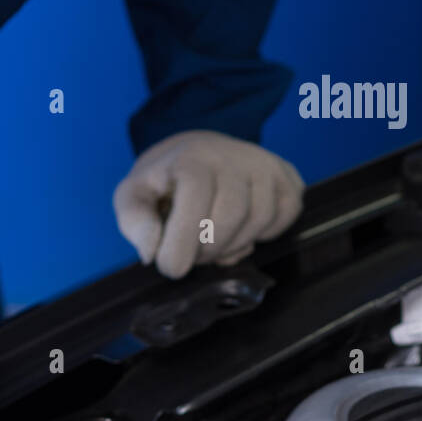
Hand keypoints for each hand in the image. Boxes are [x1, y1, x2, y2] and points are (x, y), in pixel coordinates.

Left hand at [114, 129, 303, 277]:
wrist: (199, 155)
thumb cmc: (164, 183)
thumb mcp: (134, 196)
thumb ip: (135, 221)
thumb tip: (151, 251)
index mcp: (193, 157)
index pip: (195, 199)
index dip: (182, 242)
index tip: (170, 266)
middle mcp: (235, 155)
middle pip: (230, 216)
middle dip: (207, 249)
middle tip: (192, 253)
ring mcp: (265, 165)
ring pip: (259, 221)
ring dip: (233, 246)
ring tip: (213, 241)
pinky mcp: (288, 178)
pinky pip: (285, 217)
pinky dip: (263, 235)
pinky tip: (240, 230)